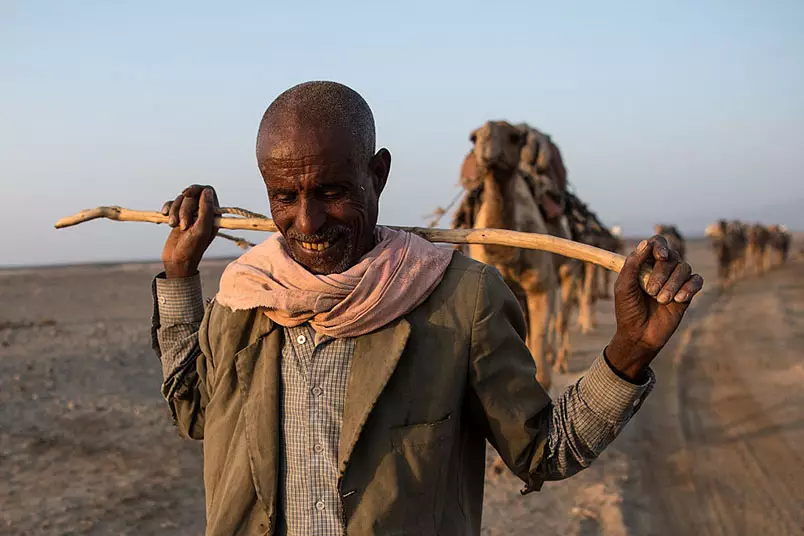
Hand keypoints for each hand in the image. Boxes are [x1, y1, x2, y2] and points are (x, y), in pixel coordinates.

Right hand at [160, 184, 218, 278]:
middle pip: (191, 196)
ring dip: (174, 211)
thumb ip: (206, 210)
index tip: (186, 194)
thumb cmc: (192, 249)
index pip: (207, 191)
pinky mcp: (177, 217)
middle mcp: (202, 213)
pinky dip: (167, 209)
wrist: (176, 262)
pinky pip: (171, 204)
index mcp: (213, 215)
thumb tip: (207, 191)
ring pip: (180, 200)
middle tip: (183, 226)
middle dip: (184, 208)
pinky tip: (164, 216)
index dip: (196, 190)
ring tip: (174, 225)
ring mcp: (189, 214)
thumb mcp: (201, 229)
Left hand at [606, 235, 703, 380]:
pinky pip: (696, 281)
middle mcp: (662, 269)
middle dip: (662, 272)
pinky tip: (679, 299)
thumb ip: (632, 264)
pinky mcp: (687, 293)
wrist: (639, 335)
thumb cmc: (628, 310)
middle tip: (650, 291)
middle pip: (672, 256)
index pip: (657, 243)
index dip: (660, 245)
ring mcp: (675, 281)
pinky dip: (689, 288)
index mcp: (645, 263)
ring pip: (685, 268)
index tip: (659, 256)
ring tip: (661, 300)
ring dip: (673, 284)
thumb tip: (646, 242)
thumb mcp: (623, 286)